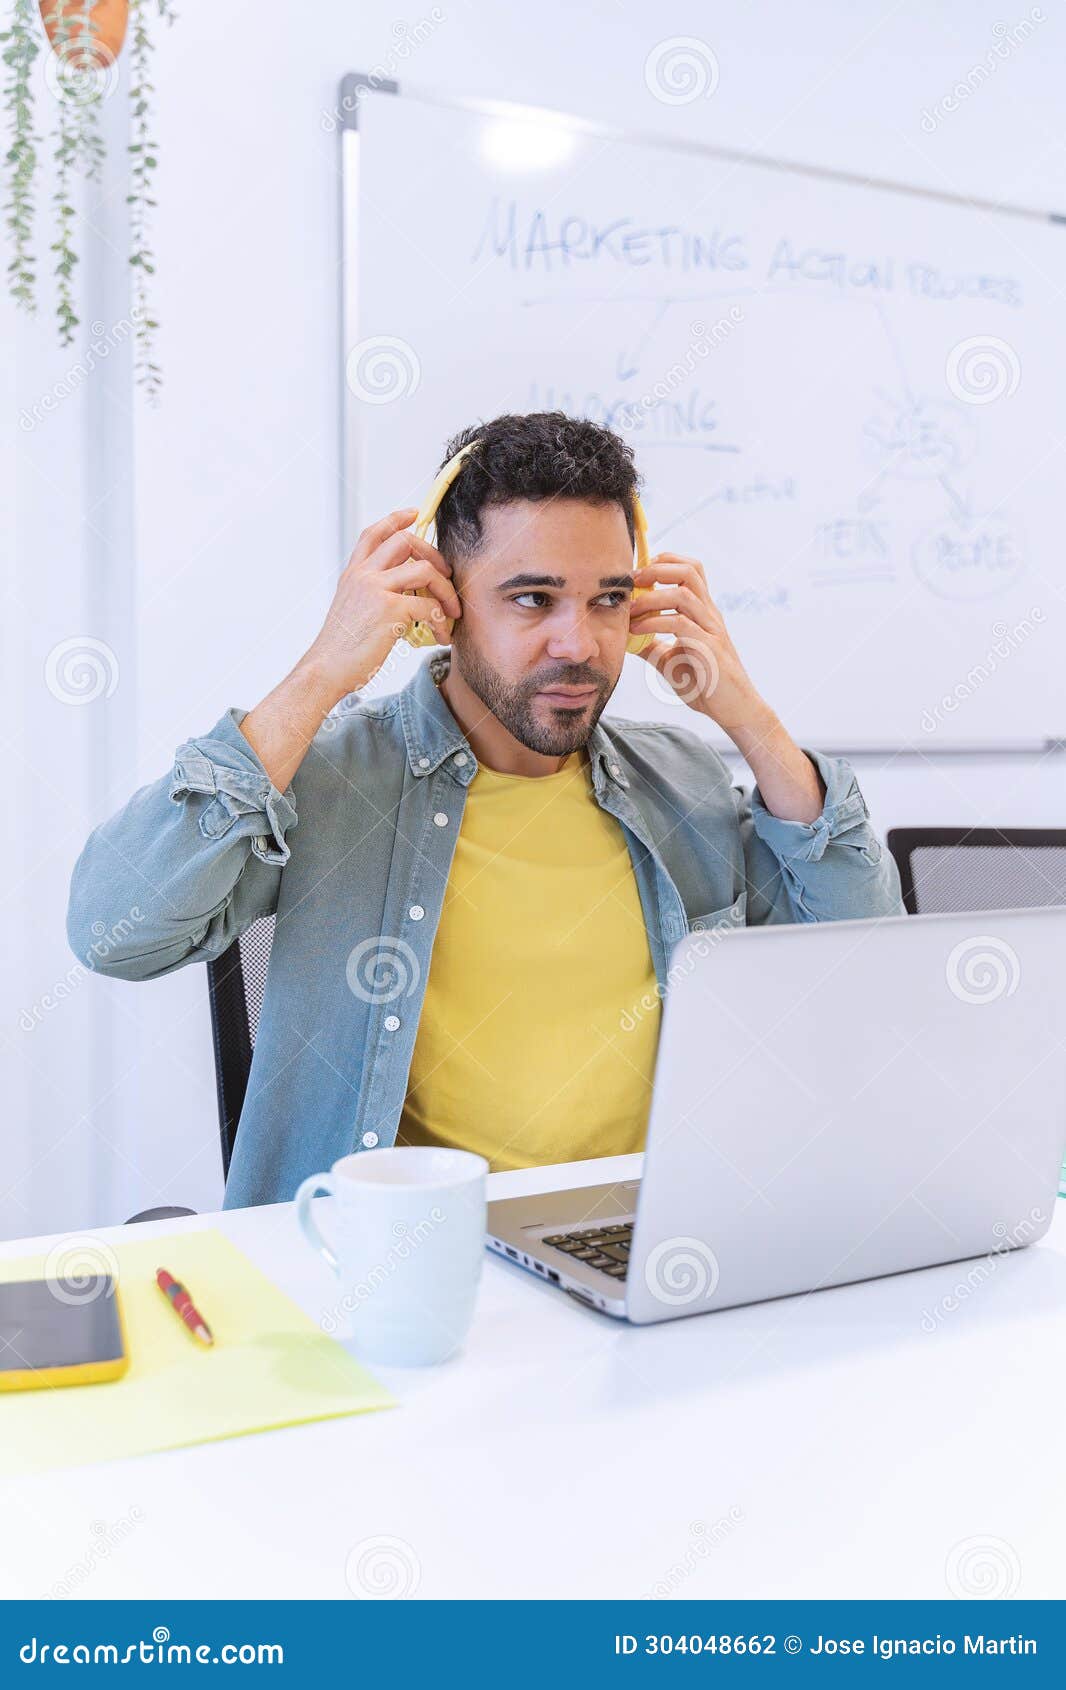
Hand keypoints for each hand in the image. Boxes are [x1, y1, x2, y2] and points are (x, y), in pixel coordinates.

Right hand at [303, 507, 461, 700]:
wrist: (326, 669)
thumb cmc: (341, 648)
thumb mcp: (351, 610)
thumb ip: (371, 594)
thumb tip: (404, 595)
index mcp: (353, 574)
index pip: (374, 533)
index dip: (396, 519)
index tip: (415, 514)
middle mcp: (363, 575)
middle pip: (405, 542)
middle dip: (434, 554)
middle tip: (446, 575)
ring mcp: (376, 589)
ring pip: (425, 570)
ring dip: (446, 591)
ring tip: (451, 612)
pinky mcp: (390, 610)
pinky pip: (429, 606)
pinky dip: (441, 622)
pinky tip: (440, 637)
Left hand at [629, 553, 769, 734]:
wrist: (734, 710)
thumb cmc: (706, 684)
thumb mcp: (670, 660)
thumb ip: (650, 646)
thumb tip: (624, 636)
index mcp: (702, 612)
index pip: (690, 570)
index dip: (664, 562)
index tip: (638, 573)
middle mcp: (709, 615)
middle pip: (689, 571)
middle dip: (657, 569)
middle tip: (632, 580)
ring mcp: (711, 630)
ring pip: (684, 595)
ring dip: (651, 597)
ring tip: (630, 608)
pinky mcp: (708, 649)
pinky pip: (680, 625)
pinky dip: (654, 623)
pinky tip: (637, 631)